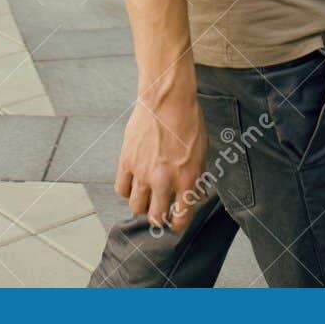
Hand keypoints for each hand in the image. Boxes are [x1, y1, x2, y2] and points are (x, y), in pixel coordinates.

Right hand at [114, 91, 206, 231]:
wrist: (168, 99)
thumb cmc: (189, 122)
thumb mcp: (203, 152)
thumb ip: (198, 177)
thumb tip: (197, 196)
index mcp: (187, 180)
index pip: (180, 218)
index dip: (178, 223)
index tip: (176, 220)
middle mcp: (164, 180)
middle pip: (155, 217)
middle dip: (159, 217)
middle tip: (160, 209)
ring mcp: (143, 172)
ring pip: (136, 207)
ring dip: (142, 204)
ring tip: (146, 195)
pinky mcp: (127, 161)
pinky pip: (121, 188)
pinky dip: (127, 190)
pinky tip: (133, 182)